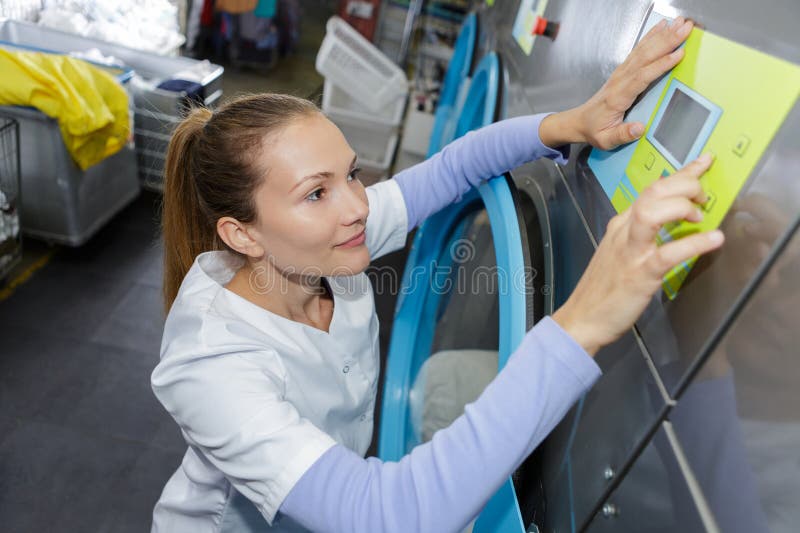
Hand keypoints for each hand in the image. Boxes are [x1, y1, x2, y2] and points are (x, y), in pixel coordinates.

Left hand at [539, 17, 693, 149]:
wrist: (580, 122)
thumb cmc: (594, 130)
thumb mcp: (606, 140)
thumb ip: (622, 134)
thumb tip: (640, 128)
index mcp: (618, 97)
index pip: (641, 77)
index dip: (660, 65)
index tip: (678, 54)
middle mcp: (620, 80)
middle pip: (645, 57)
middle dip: (666, 41)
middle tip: (686, 28)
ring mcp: (621, 73)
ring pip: (643, 50)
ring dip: (662, 35)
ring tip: (680, 23)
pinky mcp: (624, 70)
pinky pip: (638, 51)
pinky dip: (651, 37)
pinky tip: (662, 27)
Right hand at [552, 153, 723, 355]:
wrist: (582, 318)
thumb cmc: (603, 290)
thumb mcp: (618, 252)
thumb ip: (639, 234)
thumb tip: (667, 219)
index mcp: (621, 225)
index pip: (651, 189)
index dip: (681, 173)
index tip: (703, 163)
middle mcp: (624, 231)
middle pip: (653, 192)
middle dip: (684, 185)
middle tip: (703, 198)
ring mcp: (631, 251)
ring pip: (652, 213)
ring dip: (681, 207)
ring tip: (699, 217)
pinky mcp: (640, 274)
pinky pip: (668, 253)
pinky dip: (694, 244)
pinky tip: (713, 240)